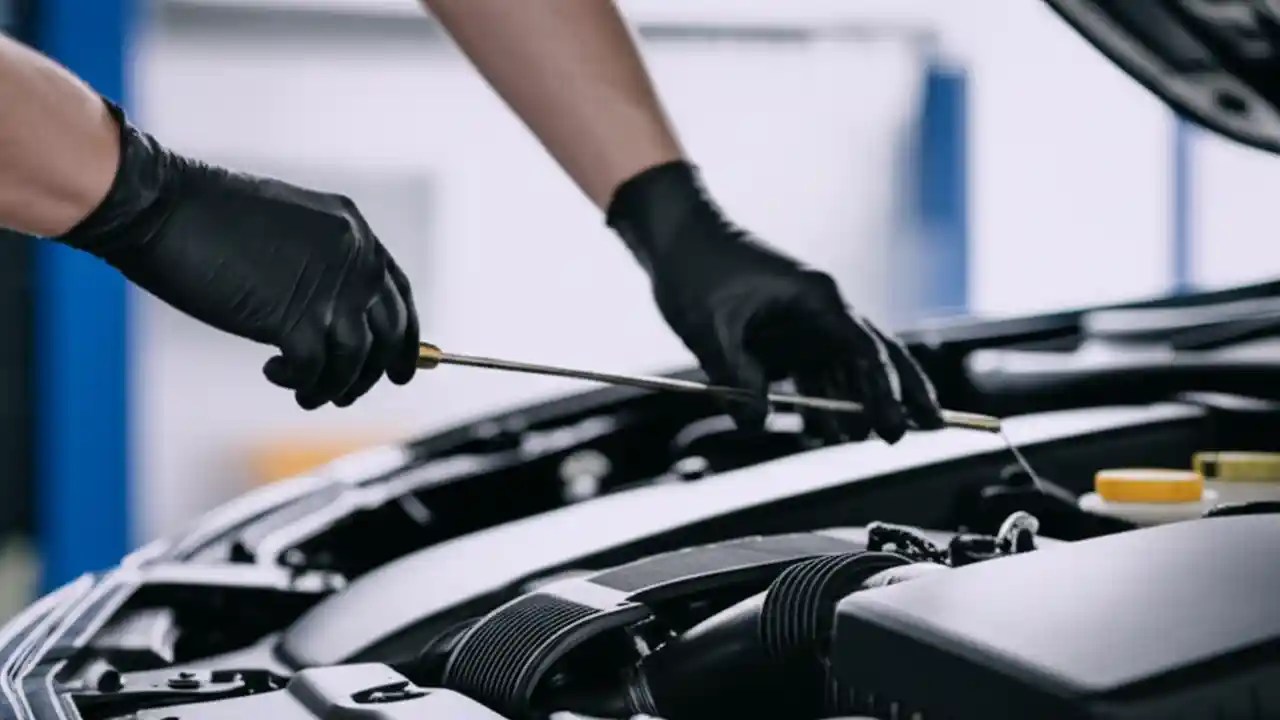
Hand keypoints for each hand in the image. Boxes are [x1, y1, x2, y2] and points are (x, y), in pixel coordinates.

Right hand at [57, 102, 418, 408]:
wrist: (161, 206)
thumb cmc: (209, 216)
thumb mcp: (288, 228)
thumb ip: (321, 262)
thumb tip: (335, 313)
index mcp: (353, 231)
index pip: (397, 292)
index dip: (404, 334)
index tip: (397, 364)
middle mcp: (354, 258)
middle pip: (389, 331)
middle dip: (376, 371)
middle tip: (350, 395)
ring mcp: (330, 289)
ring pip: (357, 359)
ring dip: (333, 385)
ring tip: (306, 392)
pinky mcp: (295, 318)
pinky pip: (316, 371)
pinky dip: (300, 382)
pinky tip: (274, 374)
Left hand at [607, 161, 941, 442]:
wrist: (676, 235)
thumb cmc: (694, 269)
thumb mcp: (708, 327)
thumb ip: (734, 375)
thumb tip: (757, 421)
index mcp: (817, 298)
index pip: (866, 350)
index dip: (885, 391)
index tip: (896, 427)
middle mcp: (822, 308)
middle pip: (877, 354)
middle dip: (904, 391)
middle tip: (935, 428)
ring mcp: (805, 320)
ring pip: (848, 365)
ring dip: (861, 401)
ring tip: (877, 438)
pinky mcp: (785, 331)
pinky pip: (815, 368)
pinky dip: (825, 395)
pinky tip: (829, 428)